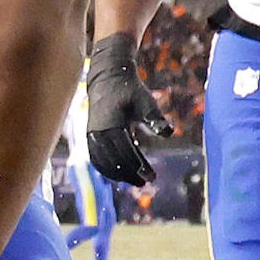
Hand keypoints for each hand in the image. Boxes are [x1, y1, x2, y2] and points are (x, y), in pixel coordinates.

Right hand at [82, 30, 165, 188]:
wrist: (107, 77)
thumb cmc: (130, 89)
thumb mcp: (145, 101)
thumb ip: (155, 118)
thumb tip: (169, 133)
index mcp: (112, 124)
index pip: (126, 152)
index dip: (139, 166)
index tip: (152, 177)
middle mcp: (99, 131)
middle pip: (114, 160)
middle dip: (130, 174)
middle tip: (146, 182)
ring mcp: (92, 134)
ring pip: (103, 162)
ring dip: (118, 174)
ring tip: (134, 181)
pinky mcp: (90, 135)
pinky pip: (96, 157)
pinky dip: (106, 169)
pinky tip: (119, 175)